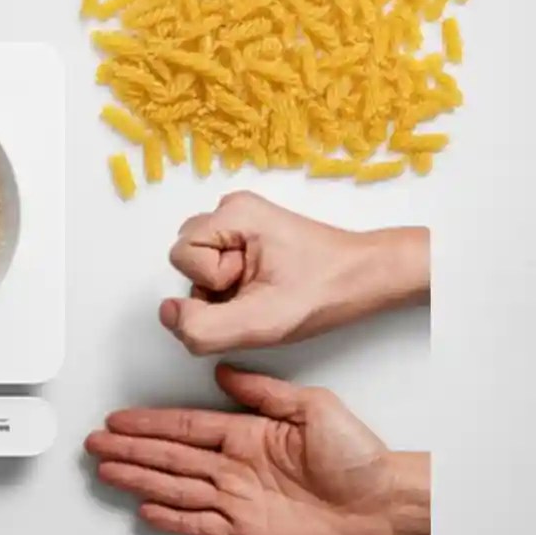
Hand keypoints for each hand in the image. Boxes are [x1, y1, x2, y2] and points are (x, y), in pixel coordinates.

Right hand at [85, 365, 429, 534]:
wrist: (383, 503)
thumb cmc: (360, 457)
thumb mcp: (313, 406)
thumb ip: (263, 392)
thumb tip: (224, 374)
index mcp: (247, 433)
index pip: (185, 426)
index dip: (149, 423)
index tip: (120, 419)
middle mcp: (236, 465)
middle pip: (170, 456)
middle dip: (131, 449)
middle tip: (97, 444)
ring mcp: (237, 498)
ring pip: (175, 487)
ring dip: (139, 479)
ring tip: (108, 471)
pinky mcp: (246, 531)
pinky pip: (198, 523)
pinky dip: (171, 518)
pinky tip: (146, 510)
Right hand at [159, 191, 429, 355]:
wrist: (368, 279)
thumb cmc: (326, 291)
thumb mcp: (262, 321)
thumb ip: (205, 326)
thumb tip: (167, 315)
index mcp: (233, 212)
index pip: (182, 256)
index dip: (211, 283)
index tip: (253, 287)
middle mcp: (231, 208)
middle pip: (187, 258)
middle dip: (214, 287)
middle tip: (259, 291)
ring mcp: (239, 221)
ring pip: (199, 265)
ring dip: (223, 290)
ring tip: (263, 291)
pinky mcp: (248, 236)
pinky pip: (216, 266)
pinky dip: (234, 286)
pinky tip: (264, 288)